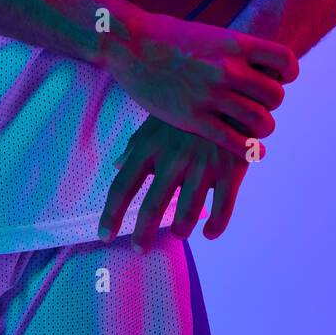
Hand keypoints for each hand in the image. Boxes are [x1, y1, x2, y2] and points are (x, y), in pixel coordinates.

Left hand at [98, 114, 263, 251]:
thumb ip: (136, 144)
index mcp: (150, 146)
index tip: (104, 235)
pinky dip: (215, 226)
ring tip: (178, 233)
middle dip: (142, 235)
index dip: (111, 215)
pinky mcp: (231, 168)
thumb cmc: (187, 104)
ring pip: (187, 213)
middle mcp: (173, 158)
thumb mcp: (157, 119)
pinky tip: (209, 232)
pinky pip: (223, 208)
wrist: (231, 85)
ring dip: (180, 229)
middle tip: (138, 249)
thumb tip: (116, 165)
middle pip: (151, 207)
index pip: (123, 187)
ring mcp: (203, 165)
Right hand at [104, 10, 297, 157]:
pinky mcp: (194, 118)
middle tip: (259, 106)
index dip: (287, 75)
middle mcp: (228, 69)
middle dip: (271, 105)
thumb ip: (234, 50)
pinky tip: (252, 151)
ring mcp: (211, 94)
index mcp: (235, 44)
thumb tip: (258, 62)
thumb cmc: (169, 37)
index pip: (285, 61)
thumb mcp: (210, 34)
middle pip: (275, 96)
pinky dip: (249, 149)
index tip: (278, 80)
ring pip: (260, 121)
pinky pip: (235, 140)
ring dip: (263, 128)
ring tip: (255, 129)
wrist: (131, 44)